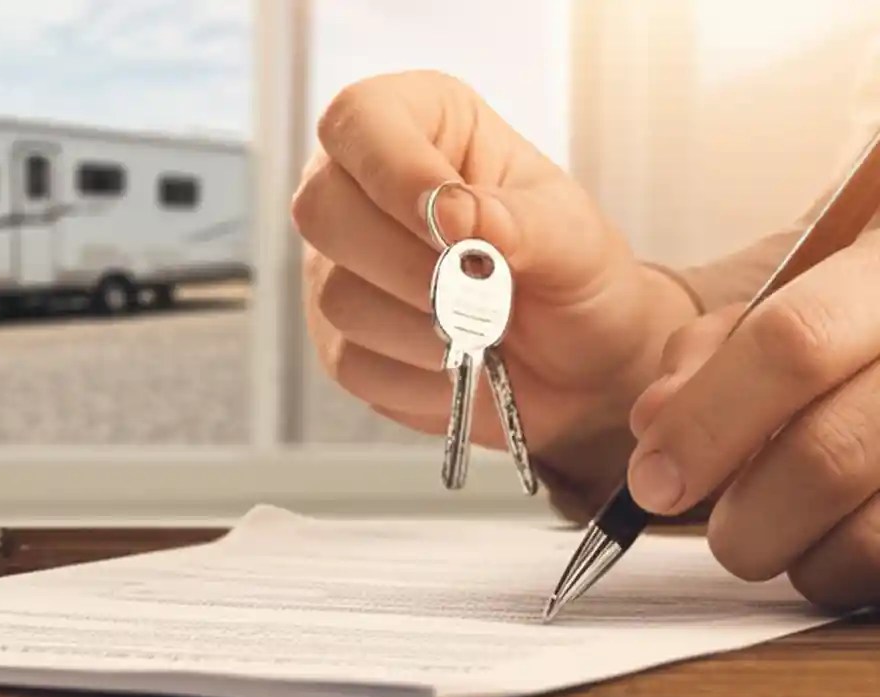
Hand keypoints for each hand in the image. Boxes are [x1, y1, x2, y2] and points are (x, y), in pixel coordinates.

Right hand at [292, 71, 697, 513]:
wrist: (579, 362)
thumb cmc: (573, 271)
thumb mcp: (573, 234)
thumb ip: (518, 218)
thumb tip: (452, 213)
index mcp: (419, 124)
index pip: (359, 117)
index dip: (391, 166)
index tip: (448, 219)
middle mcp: (359, 188)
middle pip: (322, 208)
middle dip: (409, 262)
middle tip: (483, 288)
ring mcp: (335, 268)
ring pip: (338, 294)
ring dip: (426, 325)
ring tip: (488, 329)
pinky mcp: (335, 340)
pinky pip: (352, 359)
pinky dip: (419, 373)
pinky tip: (461, 360)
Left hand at [628, 238, 879, 608]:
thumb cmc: (843, 322)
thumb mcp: (781, 300)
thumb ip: (711, 349)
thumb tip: (654, 423)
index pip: (793, 344)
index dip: (707, 423)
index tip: (652, 481)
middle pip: (828, 454)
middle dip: (744, 517)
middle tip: (720, 533)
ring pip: (868, 534)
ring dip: (792, 554)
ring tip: (770, 537)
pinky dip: (837, 571)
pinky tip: (822, 547)